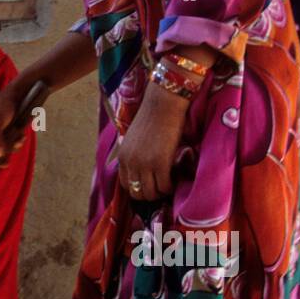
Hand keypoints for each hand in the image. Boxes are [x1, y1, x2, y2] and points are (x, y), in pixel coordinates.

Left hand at [115, 79, 187, 201]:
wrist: (163, 105)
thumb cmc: (152, 118)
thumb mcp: (134, 139)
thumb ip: (134, 155)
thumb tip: (142, 171)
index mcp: (123, 156)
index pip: (126, 185)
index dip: (139, 188)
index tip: (151, 185)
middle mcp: (130, 162)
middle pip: (137, 193)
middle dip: (150, 194)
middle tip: (162, 186)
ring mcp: (144, 164)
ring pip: (151, 193)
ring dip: (161, 192)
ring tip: (170, 183)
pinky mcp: (160, 163)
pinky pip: (165, 186)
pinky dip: (171, 187)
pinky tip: (176, 179)